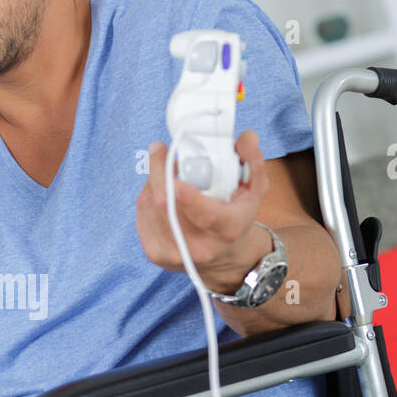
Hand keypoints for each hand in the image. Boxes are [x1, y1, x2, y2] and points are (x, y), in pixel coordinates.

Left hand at [136, 129, 268, 286]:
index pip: (204, 213)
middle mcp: (200, 246)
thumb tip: (246, 137)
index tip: (170, 167)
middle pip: (166, 205)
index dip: (184, 192)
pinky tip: (162, 194)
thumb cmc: (238, 218)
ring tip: (169, 177)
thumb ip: (252, 161)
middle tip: (161, 151)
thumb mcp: (254, 190)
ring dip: (154, 182)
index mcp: (227, 229)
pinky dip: (147, 197)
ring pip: (150, 206)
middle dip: (159, 171)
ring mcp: (174, 253)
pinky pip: (142, 214)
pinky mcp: (155, 254)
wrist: (225, 258)